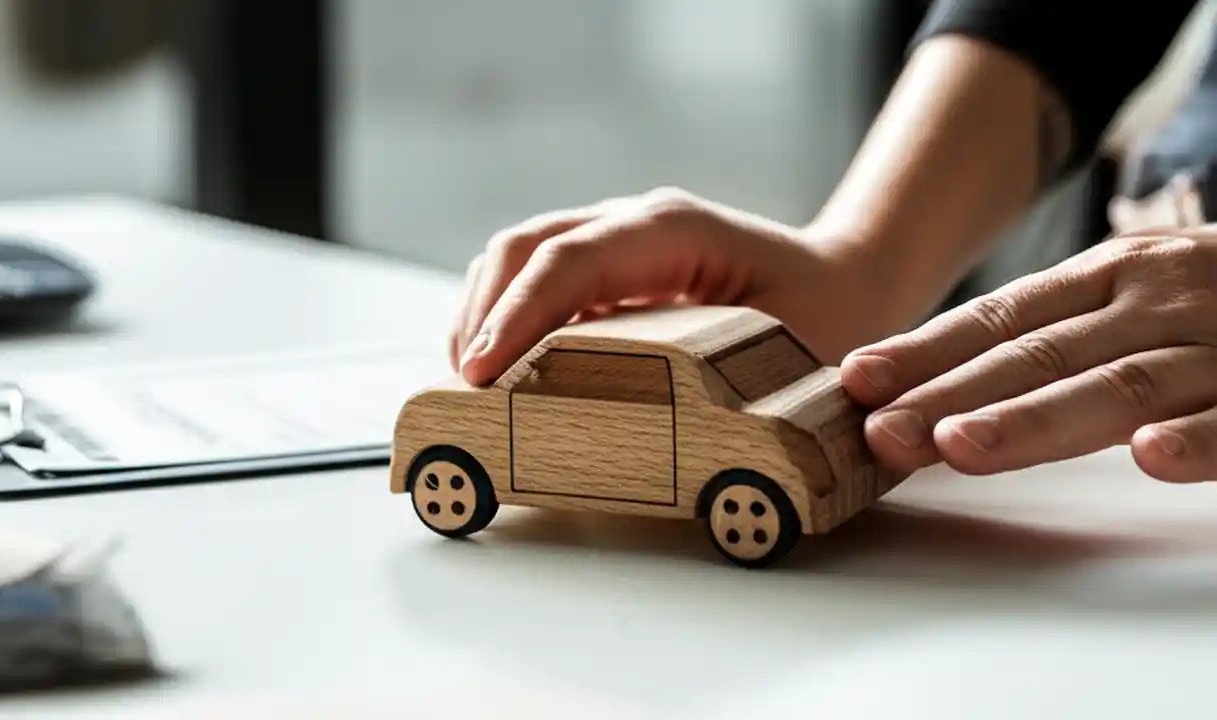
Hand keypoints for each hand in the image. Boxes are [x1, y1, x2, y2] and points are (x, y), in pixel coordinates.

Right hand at [450, 187, 898, 384]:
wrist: (842, 278)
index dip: (519, 313)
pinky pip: (534, 276)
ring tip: (471, 378)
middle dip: (485, 313)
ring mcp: (614, 236)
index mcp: (675, 229)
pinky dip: (502, 315)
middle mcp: (634, 221)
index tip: (485, 372)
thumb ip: (736, 379)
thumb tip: (678, 434)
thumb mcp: (793, 344)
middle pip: (526, 246)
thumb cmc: (824, 311)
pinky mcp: (605, 265)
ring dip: (483, 311)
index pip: (572, 259)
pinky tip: (498, 363)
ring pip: (517, 254)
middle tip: (468, 384)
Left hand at [841, 226, 1216, 482]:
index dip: (926, 351)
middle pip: (1040, 354)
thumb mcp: (1130, 296)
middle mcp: (1160, 300)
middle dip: (952, 395)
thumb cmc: (1212, 302)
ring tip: (960, 448)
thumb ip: (1052, 332)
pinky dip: (1203, 439)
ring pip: (1123, 386)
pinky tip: (1151, 459)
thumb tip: (933, 377)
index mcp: (1112, 277)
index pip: (1001, 317)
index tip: (856, 381)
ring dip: (1038, 419)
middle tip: (881, 432)